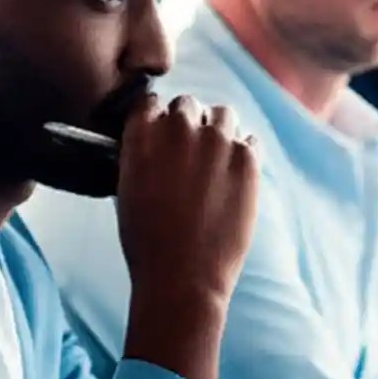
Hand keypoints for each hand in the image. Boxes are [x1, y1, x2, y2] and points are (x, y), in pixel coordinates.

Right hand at [117, 94, 257, 302]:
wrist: (182, 276)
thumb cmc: (147, 241)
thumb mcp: (128, 188)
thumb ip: (142, 154)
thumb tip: (157, 142)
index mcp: (142, 134)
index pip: (150, 101)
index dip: (157, 117)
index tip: (162, 133)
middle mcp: (178, 127)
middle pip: (187, 104)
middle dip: (188, 124)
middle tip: (191, 153)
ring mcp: (216, 140)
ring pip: (222, 114)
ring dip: (218, 130)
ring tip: (216, 160)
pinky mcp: (247, 159)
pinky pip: (249, 140)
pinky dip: (243, 152)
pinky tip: (234, 176)